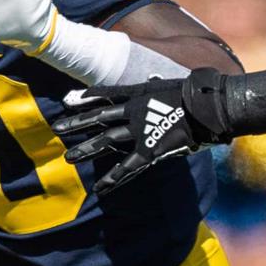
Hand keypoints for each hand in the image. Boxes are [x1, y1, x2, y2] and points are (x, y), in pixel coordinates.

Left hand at [52, 68, 241, 193]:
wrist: (209, 106)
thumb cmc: (195, 94)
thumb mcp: (170, 86)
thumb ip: (157, 86)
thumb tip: (152, 77)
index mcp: (138, 94)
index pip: (106, 94)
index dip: (86, 97)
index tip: (67, 100)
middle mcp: (134, 110)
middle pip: (99, 116)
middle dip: (77, 123)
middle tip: (57, 128)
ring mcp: (140, 130)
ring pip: (106, 140)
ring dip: (87, 149)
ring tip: (69, 157)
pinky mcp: (151, 149)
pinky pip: (128, 166)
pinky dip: (114, 177)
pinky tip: (101, 187)